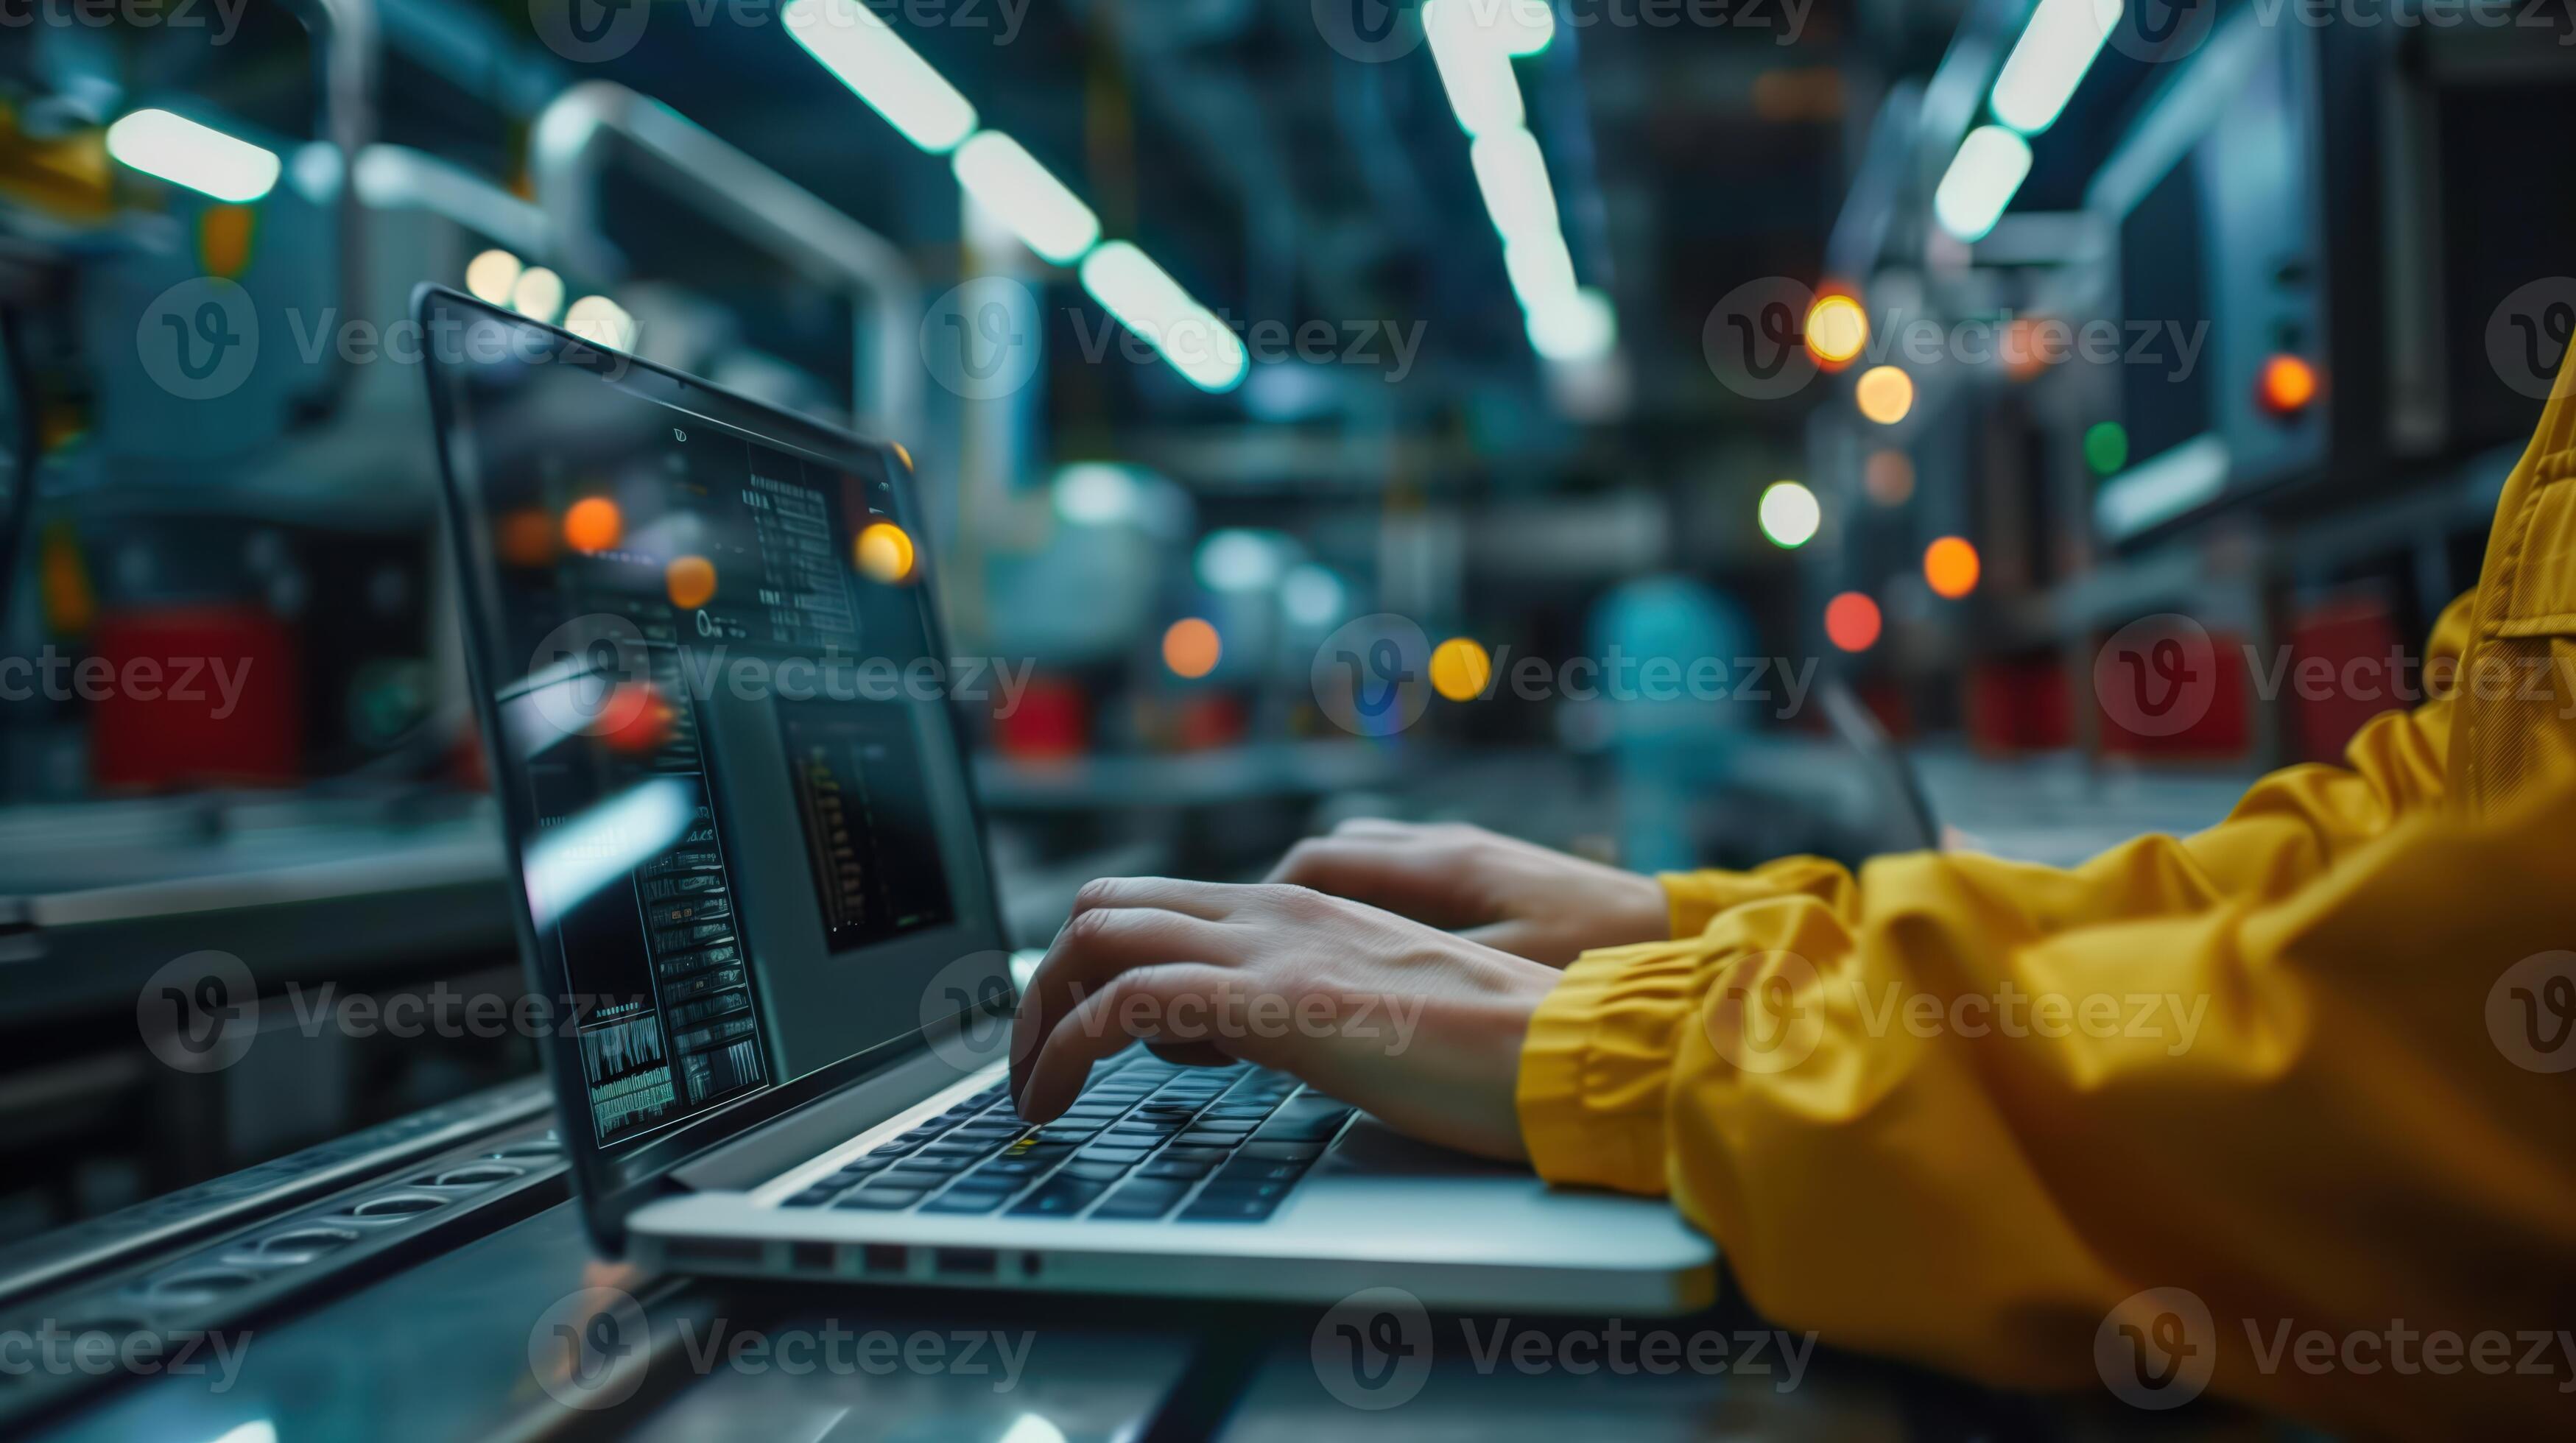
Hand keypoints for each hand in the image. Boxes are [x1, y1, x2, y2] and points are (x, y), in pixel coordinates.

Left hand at [1008, 878, 1558, 1160]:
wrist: (1568, 1049)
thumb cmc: (1500, 1050)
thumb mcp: (1379, 1016)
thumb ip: (1304, 1007)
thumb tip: (1236, 1035)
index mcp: (1306, 910)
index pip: (1158, 901)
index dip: (1094, 961)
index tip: (1075, 1035)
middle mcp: (1277, 910)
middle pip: (1104, 904)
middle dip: (1044, 984)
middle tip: (1033, 1065)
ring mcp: (1271, 948)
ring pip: (1095, 935)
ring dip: (1037, 1017)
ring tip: (1030, 1094)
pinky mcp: (1272, 1001)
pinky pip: (1122, 1003)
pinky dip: (1064, 1050)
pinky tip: (1056, 1103)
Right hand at [1264, 819, 1669, 966]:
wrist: (1676, 941)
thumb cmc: (1600, 960)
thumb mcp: (1506, 975)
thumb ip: (1425, 974)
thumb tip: (1343, 986)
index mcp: (1441, 864)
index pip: (1320, 863)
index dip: (1267, 901)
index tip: (1241, 943)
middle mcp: (1449, 848)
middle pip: (1336, 856)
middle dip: (1289, 901)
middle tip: (1262, 955)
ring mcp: (1472, 859)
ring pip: (1373, 865)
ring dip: (1334, 905)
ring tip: (1312, 962)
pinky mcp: (1496, 879)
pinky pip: (1411, 882)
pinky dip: (1378, 912)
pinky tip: (1381, 960)